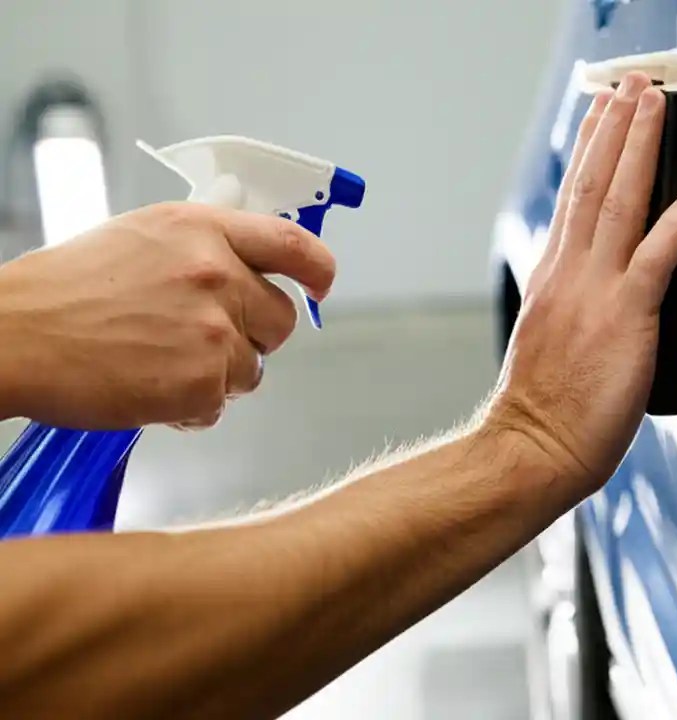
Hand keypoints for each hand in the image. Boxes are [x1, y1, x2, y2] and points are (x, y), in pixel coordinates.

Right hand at [0, 202, 334, 429]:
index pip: (295, 246)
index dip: (317, 271)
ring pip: (253, 368)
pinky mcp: (201, 380)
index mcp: (204, 230)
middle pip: (281, 319)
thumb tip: (251, 268)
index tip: (319, 287)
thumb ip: (204, 249)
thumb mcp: (141, 240)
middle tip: (198, 339)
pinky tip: (147, 387)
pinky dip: (189, 406)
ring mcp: (213, 329)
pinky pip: (220, 404)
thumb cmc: (65, 291)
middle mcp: (217, 274)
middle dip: (251, 336)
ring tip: (158, 361)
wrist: (13, 336)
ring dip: (217, 374)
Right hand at [487, 72, 676, 488]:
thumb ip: (569, 302)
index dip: (590, 151)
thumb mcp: (549, 338)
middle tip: (633, 84)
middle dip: (615, 129)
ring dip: (640, 148)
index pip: (574, 199)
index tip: (601, 113)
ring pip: (619, 203)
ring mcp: (596, 292)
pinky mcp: (627, 319)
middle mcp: (569, 272)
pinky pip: (657, 259)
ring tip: (655, 104)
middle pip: (593, 184)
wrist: (532, 449)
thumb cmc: (545, 410)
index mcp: (553, 276)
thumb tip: (586, 287)